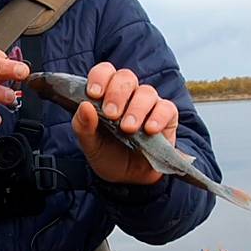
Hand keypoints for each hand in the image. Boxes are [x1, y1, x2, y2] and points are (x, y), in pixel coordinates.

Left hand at [72, 62, 179, 184]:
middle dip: (117, 94)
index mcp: (106, 94)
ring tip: (127, 128)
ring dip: (136, 109)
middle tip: (111, 114)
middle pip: (126, 77)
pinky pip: (167, 108)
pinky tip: (149, 130)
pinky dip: (158, 117)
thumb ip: (83, 126)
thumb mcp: (89, 144)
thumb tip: (84, 106)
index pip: (105, 71)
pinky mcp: (166, 118)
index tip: (94, 94)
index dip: (100, 77)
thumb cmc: (107, 155)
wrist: (127, 178)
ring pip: (146, 92)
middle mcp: (128, 95)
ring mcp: (149, 104)